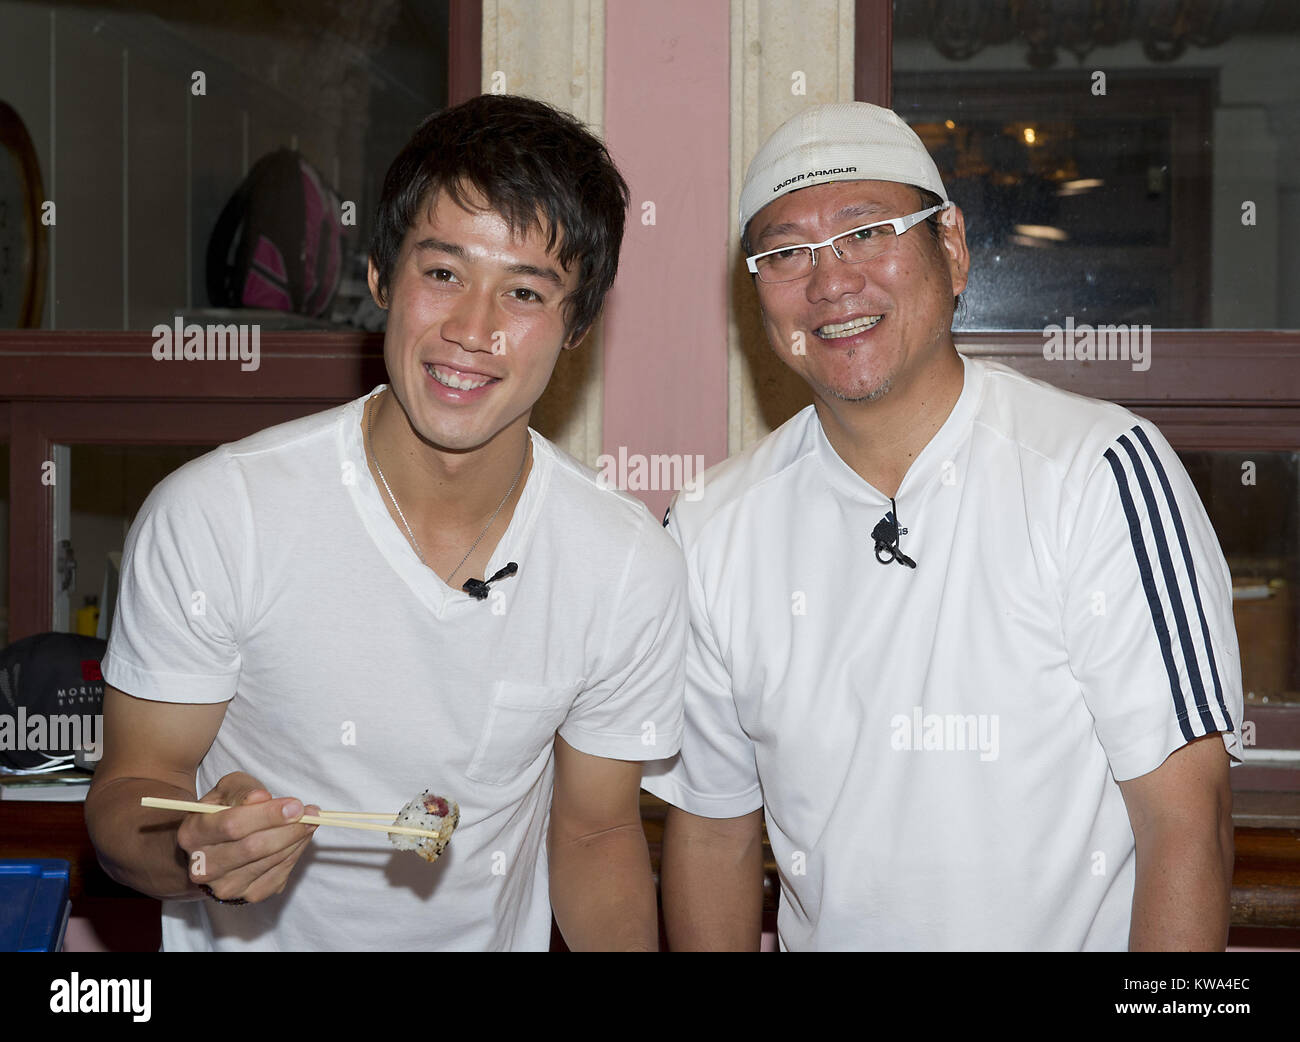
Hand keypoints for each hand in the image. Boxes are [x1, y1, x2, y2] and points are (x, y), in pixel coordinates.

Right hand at [177, 771, 318, 903]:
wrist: (217, 844)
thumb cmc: (225, 809)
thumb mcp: (228, 789)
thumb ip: (243, 790)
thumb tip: (261, 797)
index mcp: (192, 834)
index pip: (232, 825)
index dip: (267, 815)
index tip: (296, 805)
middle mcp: (203, 866)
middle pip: (253, 848)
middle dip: (288, 829)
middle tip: (312, 813)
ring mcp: (224, 886)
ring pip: (270, 861)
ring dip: (297, 839)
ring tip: (311, 821)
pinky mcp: (247, 896)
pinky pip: (280, 875)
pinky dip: (296, 853)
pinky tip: (301, 838)